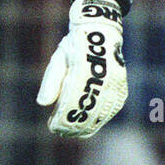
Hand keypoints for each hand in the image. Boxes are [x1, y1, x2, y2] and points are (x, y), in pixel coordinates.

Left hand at [36, 0, 127, 137]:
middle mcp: (103, 79)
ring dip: (84, 126)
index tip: (52, 126)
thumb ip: (51, 81)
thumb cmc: (75, 46)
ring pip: (100, 115)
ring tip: (70, 132)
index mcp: (84, 70)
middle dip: (72, 126)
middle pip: (86, 112)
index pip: (72, 102)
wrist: (102, 33)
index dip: (62, 118)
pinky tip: (87, 125)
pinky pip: (110, 111)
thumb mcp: (58, 59)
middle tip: (59, 132)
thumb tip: (43, 104)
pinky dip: (98, 120)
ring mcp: (115, 85)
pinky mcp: (122, 90)